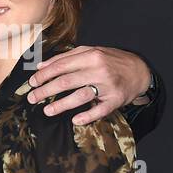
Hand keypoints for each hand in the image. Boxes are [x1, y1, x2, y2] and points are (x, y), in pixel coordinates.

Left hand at [26, 46, 151, 125]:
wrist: (140, 70)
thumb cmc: (111, 61)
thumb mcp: (91, 52)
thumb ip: (65, 57)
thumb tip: (40, 65)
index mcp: (91, 56)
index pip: (61, 66)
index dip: (43, 75)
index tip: (32, 83)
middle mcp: (99, 70)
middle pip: (66, 82)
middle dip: (45, 91)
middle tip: (32, 98)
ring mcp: (108, 86)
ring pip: (80, 96)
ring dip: (61, 105)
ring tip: (47, 111)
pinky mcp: (116, 100)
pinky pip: (100, 110)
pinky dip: (87, 116)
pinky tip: (75, 121)